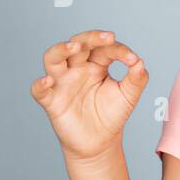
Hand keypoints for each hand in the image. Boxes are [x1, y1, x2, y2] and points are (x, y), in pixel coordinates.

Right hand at [30, 30, 148, 161]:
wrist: (101, 142)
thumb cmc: (112, 114)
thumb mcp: (129, 96)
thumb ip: (137, 79)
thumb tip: (140, 62)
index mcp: (96, 64)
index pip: (104, 49)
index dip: (118, 50)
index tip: (133, 59)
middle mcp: (77, 69)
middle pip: (77, 44)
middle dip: (91, 38)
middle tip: (108, 38)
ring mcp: (62, 83)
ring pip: (53, 59)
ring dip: (61, 49)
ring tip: (74, 46)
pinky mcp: (52, 101)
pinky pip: (39, 90)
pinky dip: (40, 84)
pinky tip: (48, 80)